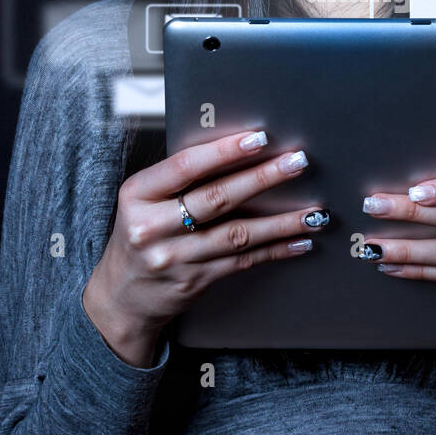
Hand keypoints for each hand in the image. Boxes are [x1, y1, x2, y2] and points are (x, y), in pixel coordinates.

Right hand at [83, 129, 328, 365]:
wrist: (121, 296)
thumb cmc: (139, 235)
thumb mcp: (143, 200)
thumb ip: (179, 179)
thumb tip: (239, 150)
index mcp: (138, 195)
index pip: (186, 166)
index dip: (225, 151)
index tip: (259, 138)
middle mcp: (152, 227)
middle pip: (217, 198)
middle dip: (263, 177)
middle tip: (297, 162)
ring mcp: (175, 258)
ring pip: (237, 234)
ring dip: (281, 221)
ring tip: (314, 210)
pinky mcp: (195, 281)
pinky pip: (243, 261)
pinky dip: (275, 249)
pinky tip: (299, 241)